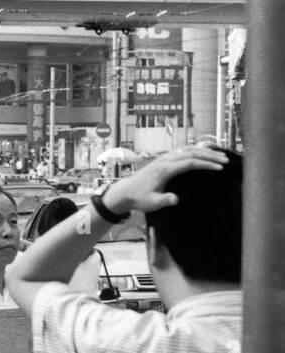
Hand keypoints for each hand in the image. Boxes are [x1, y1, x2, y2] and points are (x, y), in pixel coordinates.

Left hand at [102, 145, 228, 214]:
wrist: (125, 191)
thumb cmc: (139, 198)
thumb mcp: (151, 203)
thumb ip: (164, 200)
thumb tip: (176, 199)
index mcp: (164, 169)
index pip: (189, 162)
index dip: (206, 163)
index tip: (220, 167)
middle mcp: (164, 161)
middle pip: (191, 152)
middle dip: (210, 155)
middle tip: (226, 160)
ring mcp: (164, 158)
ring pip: (187, 149)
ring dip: (204, 151)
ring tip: (220, 155)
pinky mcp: (163, 160)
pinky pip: (182, 151)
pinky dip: (195, 150)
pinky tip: (204, 153)